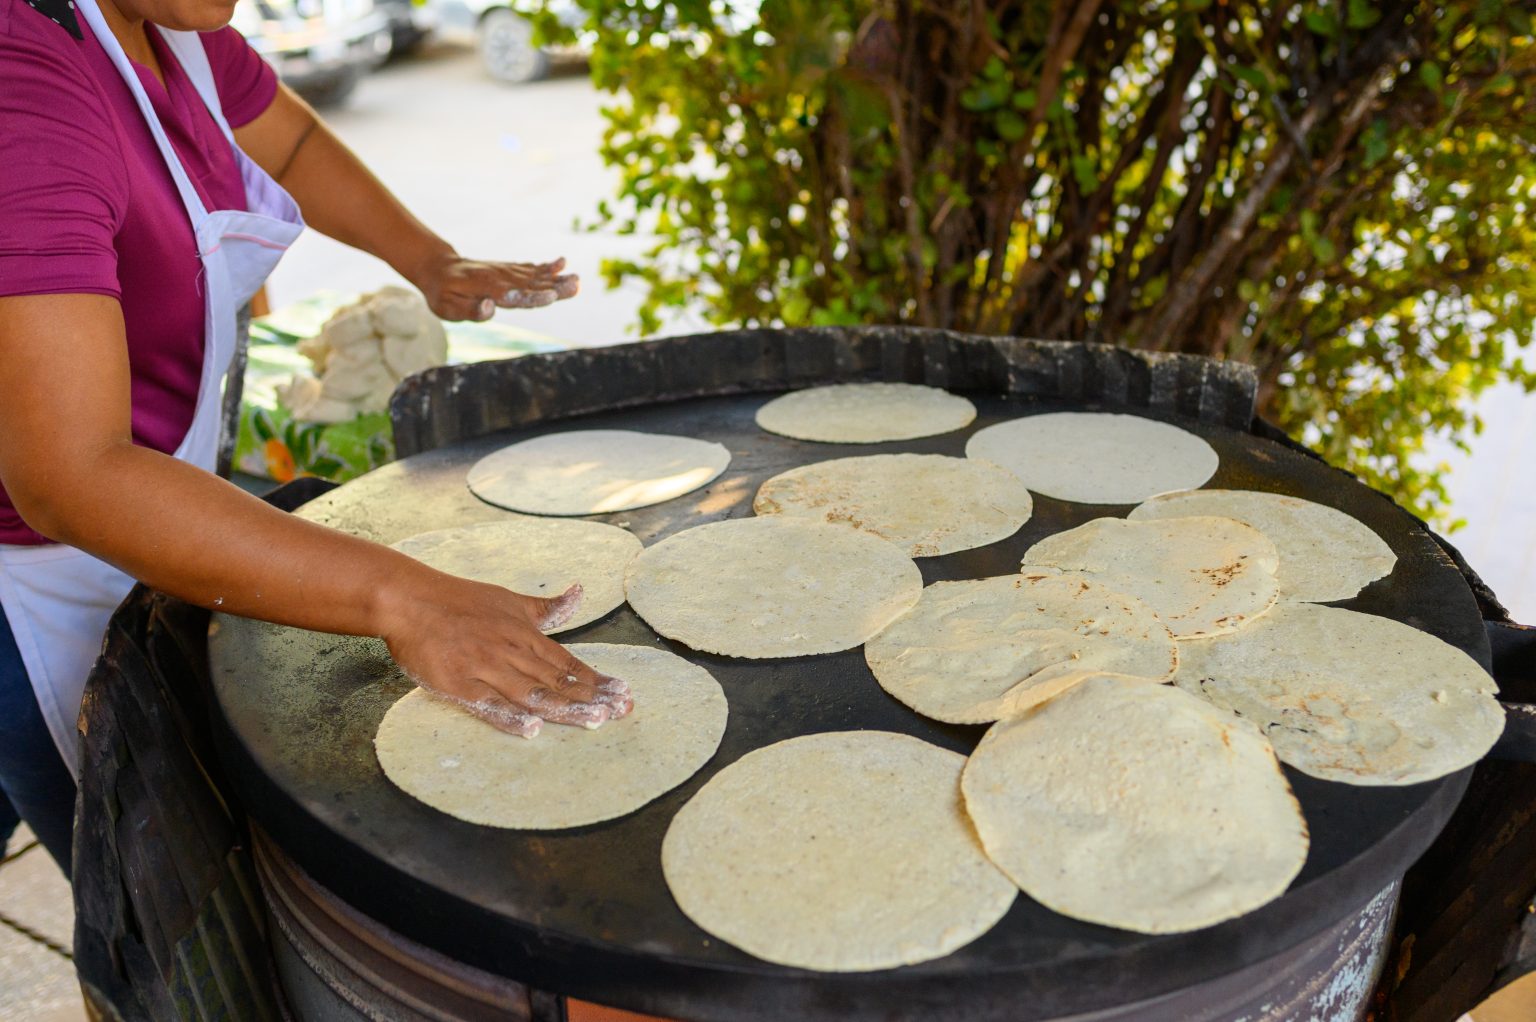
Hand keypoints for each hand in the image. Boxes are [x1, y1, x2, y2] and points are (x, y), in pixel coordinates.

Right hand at [380, 570, 631, 736]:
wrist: (408, 599)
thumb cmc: (460, 600)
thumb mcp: (510, 600)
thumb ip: (547, 608)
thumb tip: (580, 592)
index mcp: (524, 634)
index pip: (568, 662)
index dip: (596, 680)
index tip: (624, 693)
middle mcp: (510, 651)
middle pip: (557, 680)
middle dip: (592, 697)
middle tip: (622, 712)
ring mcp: (484, 667)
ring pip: (531, 692)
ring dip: (565, 708)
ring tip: (595, 721)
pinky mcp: (457, 683)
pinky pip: (488, 704)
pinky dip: (510, 716)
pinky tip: (532, 729)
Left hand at [410, 252, 580, 321]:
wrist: (439, 268)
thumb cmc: (442, 293)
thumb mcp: (447, 307)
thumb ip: (469, 310)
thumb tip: (491, 307)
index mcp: (488, 289)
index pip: (515, 296)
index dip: (534, 297)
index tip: (553, 296)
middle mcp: (501, 278)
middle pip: (532, 284)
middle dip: (556, 286)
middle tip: (577, 285)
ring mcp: (505, 272)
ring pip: (535, 276)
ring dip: (557, 277)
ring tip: (578, 279)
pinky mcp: (508, 269)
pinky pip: (530, 268)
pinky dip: (545, 266)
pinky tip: (562, 262)